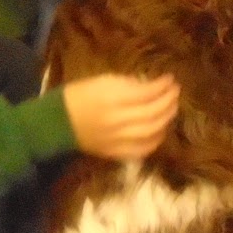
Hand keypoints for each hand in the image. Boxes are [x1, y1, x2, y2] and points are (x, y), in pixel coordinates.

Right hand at [62, 73, 179, 159]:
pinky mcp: (115, 152)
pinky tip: (161, 130)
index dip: (163, 86)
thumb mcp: (102, 80)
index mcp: (112, 98)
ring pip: (151, 131)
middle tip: (175, 92)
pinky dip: (156, 140)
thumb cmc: (78, 95)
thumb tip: (150, 87)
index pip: (147, 93)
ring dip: (166, 119)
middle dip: (169, 102)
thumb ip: (128, 84)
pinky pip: (142, 149)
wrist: (57, 123)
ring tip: (172, 108)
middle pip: (153, 113)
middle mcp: (118, 120)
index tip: (171, 79)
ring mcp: (117, 139)